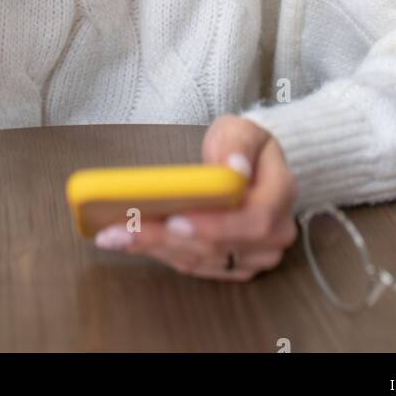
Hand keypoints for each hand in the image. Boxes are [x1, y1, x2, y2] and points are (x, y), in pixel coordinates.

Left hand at [93, 115, 298, 279]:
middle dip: (167, 239)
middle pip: (220, 246)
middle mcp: (275, 233)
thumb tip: (235, 168)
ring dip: (156, 248)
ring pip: (202, 260)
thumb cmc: (242, 145)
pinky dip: (162, 254)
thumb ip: (238, 144)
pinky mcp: (235, 266)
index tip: (175, 220)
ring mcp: (256, 255)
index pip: (254, 219)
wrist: (250, 165)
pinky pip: (196, 266)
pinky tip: (130, 241)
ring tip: (114, 234)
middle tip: (122, 229)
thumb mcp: (241, 129)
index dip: (215, 225)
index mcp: (280, 194)